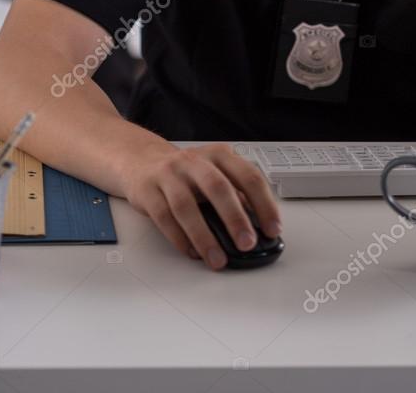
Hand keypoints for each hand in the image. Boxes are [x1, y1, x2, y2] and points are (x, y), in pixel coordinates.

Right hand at [121, 141, 281, 269]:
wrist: (142, 161)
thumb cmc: (186, 173)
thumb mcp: (215, 174)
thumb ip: (235, 194)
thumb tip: (258, 226)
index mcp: (219, 155)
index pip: (248, 175)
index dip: (264, 203)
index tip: (273, 229)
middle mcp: (194, 161)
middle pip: (218, 187)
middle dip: (235, 218)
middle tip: (247, 244)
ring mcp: (169, 174)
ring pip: (186, 206)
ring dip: (204, 236)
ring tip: (218, 259)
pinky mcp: (148, 190)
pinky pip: (164, 217)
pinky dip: (179, 238)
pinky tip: (192, 252)